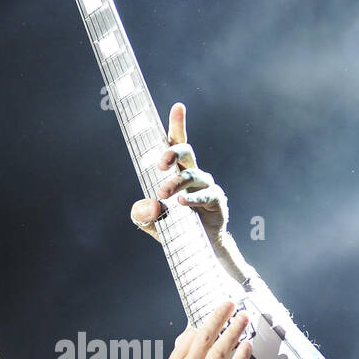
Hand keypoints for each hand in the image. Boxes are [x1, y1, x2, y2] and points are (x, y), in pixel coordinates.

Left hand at [130, 102, 228, 246]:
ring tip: (163, 194)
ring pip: (192, 175)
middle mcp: (192, 174)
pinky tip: (183, 203)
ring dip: (176, 183)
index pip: (175, 144)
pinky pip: (207, 195)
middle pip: (185, 152)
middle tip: (160, 165)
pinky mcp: (217, 202)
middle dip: (172, 152)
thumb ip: (141, 214)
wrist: (196, 251)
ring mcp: (206, 186)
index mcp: (176, 172)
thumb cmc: (173, 229)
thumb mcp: (149, 222)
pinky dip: (194, 198)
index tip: (178, 107)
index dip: (177, 125)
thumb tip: (152, 204)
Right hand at [151, 300, 250, 358]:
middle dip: (220, 318)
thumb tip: (183, 342)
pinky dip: (240, 358)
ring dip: (233, 332)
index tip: (216, 312)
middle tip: (231, 305)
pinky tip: (246, 347)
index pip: (189, 339)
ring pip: (220, 352)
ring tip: (243, 319)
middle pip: (205, 339)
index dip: (204, 322)